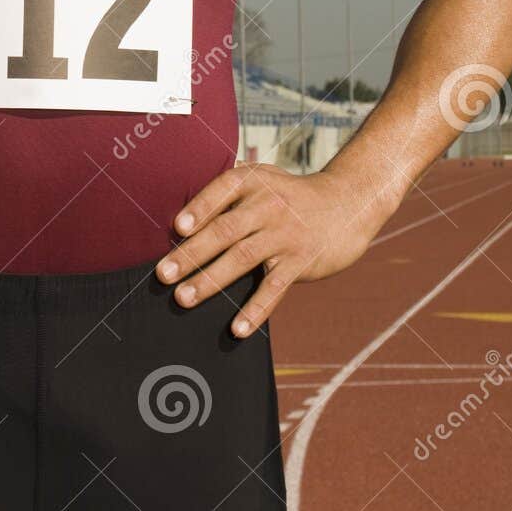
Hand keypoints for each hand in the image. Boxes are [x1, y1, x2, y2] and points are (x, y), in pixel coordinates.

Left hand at [155, 162, 390, 336]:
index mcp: (253, 181)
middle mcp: (268, 205)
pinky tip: (236, 329)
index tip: (176, 229)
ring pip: (241, 259)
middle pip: (224, 231)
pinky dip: (255, 310)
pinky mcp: (300, 261)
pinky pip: (273, 288)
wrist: (348, 202)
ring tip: (183, 298)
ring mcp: (284, 235)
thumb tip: (180, 226)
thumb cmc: (289, 195)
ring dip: (210, 281)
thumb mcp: (262, 181)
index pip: (220, 192)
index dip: (198, 209)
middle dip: (191, 253)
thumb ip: (228, 196)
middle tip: (163, 274)